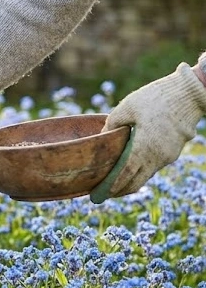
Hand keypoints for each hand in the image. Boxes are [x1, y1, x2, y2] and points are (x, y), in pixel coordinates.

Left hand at [90, 63, 205, 202]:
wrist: (189, 92)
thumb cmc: (155, 97)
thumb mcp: (126, 107)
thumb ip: (111, 124)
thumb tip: (102, 137)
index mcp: (143, 147)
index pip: (125, 174)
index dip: (111, 186)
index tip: (98, 194)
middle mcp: (157, 157)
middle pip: (136, 182)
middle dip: (119, 191)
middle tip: (103, 195)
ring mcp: (168, 156)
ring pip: (146, 175)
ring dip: (131, 181)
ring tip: (115, 184)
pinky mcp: (175, 151)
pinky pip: (155, 166)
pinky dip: (142, 171)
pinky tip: (132, 169)